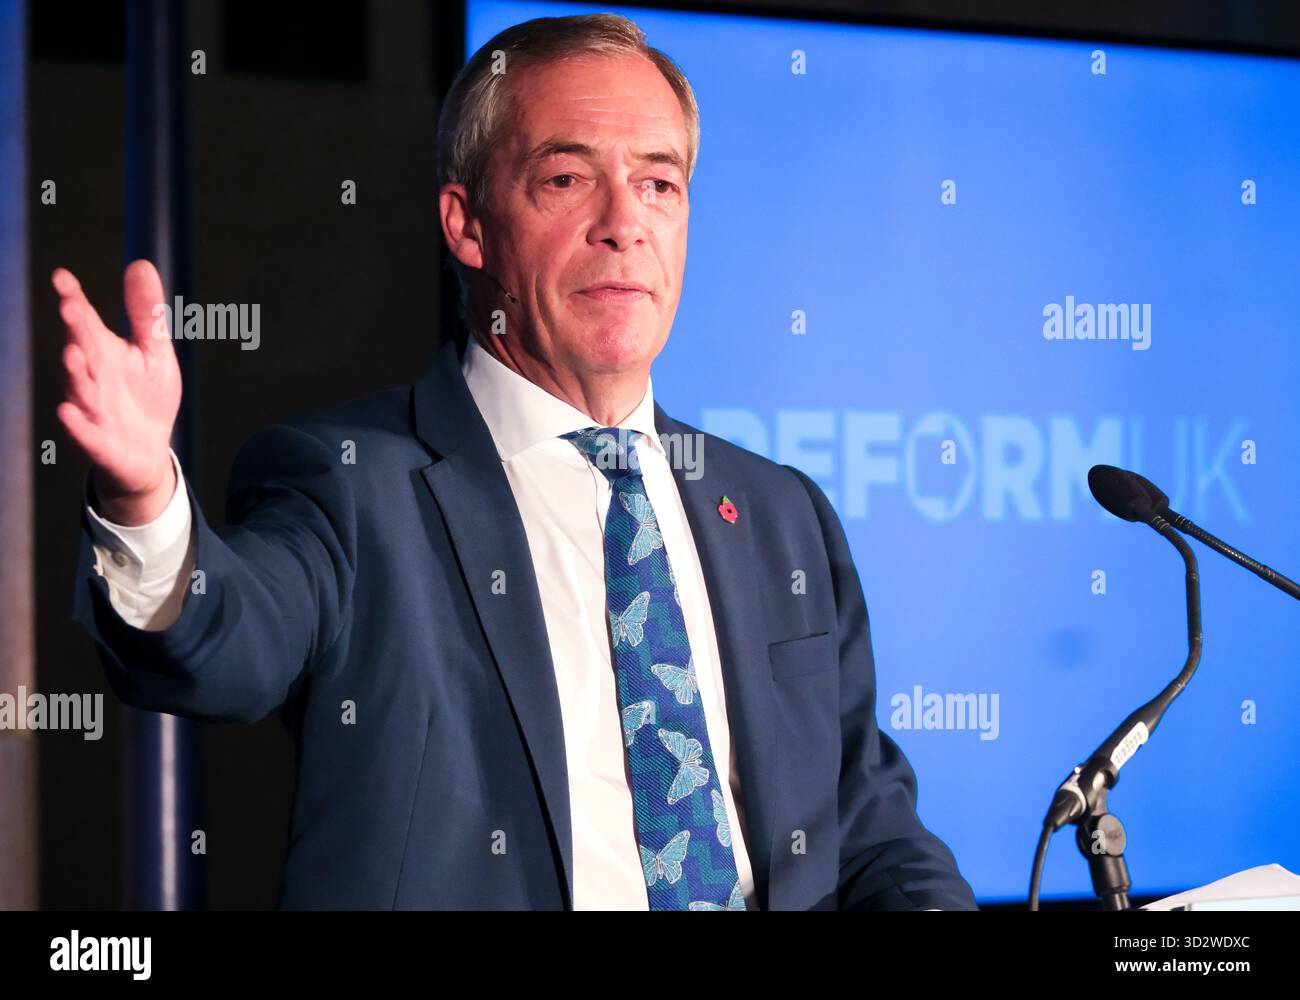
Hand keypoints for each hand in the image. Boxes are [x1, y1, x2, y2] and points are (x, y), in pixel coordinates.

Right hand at [54, 260, 181, 525]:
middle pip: (81, 351)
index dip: (74, 300)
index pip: (85, 323)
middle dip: (75, 331)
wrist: (149, 451)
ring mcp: (92, 409)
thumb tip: (141, 264)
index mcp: (103, 352)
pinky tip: (67, 411)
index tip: (62, 278)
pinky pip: (85, 432)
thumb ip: (145, 313)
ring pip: (80, 389)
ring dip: (75, 372)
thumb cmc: (146, 396)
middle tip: (70, 308)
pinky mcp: (99, 441)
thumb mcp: (154, 351)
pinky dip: (76, 423)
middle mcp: (91, 377)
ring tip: (72, 352)